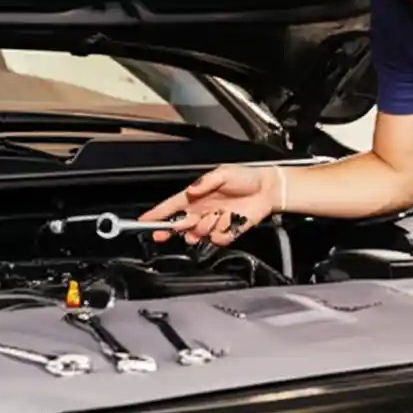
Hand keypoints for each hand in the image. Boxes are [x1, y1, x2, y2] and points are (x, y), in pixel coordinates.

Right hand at [137, 164, 277, 245]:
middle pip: (180, 225)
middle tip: (183, 224)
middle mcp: (202, 210)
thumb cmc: (246, 177)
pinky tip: (231, 221)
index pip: (172, 206)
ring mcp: (213, 222)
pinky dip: (223, 232)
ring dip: (205, 227)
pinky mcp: (226, 232)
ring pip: (198, 234)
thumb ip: (206, 182)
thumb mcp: (224, 173)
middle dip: (177, 227)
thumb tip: (191, 190)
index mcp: (197, 196)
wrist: (267, 189)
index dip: (157, 214)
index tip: (145, 221)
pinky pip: (217, 239)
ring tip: (218, 215)